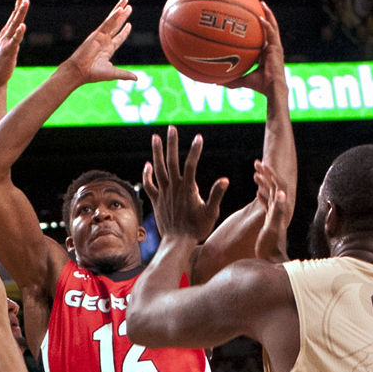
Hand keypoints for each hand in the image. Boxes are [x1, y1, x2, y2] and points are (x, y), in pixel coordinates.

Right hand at [0, 0, 28, 89]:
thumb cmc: (4, 61)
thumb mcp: (10, 44)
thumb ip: (15, 35)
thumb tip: (20, 27)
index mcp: (7, 31)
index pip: (15, 12)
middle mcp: (6, 33)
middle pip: (15, 13)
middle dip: (20, 0)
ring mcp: (7, 41)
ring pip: (16, 24)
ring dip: (21, 13)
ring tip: (26, 1)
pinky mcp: (9, 51)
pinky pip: (15, 40)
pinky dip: (19, 33)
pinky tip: (23, 26)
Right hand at [63, 0, 135, 83]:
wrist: (79, 72)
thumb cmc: (92, 73)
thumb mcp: (113, 73)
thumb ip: (124, 74)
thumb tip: (136, 79)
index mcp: (108, 49)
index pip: (119, 38)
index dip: (124, 32)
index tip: (129, 24)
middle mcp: (104, 40)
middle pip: (116, 25)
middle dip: (123, 15)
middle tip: (129, 6)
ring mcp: (100, 36)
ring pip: (112, 20)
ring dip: (119, 9)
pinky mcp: (97, 34)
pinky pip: (107, 23)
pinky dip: (114, 16)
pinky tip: (120, 9)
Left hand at [143, 125, 227, 240]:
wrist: (177, 243)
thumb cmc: (197, 229)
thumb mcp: (211, 213)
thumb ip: (216, 195)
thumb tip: (225, 179)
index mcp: (187, 189)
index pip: (191, 165)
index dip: (195, 150)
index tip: (199, 137)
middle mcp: (173, 188)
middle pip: (171, 161)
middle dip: (171, 143)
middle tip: (172, 128)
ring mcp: (163, 193)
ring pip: (158, 169)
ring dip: (156, 152)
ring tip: (156, 137)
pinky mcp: (156, 200)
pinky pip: (149, 185)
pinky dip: (147, 174)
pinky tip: (148, 164)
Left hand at [222, 2, 284, 96]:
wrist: (273, 88)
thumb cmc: (260, 85)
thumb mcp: (242, 80)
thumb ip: (231, 79)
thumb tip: (215, 83)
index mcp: (266, 52)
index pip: (263, 37)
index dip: (259, 28)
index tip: (252, 19)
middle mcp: (272, 47)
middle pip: (269, 27)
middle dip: (265, 15)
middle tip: (258, 4)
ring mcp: (275, 46)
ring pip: (273, 26)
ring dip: (268, 14)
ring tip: (262, 3)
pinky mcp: (277, 48)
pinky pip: (271, 33)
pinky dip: (266, 25)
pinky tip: (259, 17)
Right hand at [253, 159, 289, 261]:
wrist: (272, 259)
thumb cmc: (272, 245)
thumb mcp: (273, 227)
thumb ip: (278, 210)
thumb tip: (282, 193)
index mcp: (280, 206)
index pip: (278, 184)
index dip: (271, 173)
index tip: (262, 163)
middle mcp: (280, 208)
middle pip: (275, 185)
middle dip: (266, 173)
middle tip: (257, 163)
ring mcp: (275, 213)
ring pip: (270, 193)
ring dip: (264, 182)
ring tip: (255, 174)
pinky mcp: (270, 220)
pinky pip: (268, 203)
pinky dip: (263, 195)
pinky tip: (258, 193)